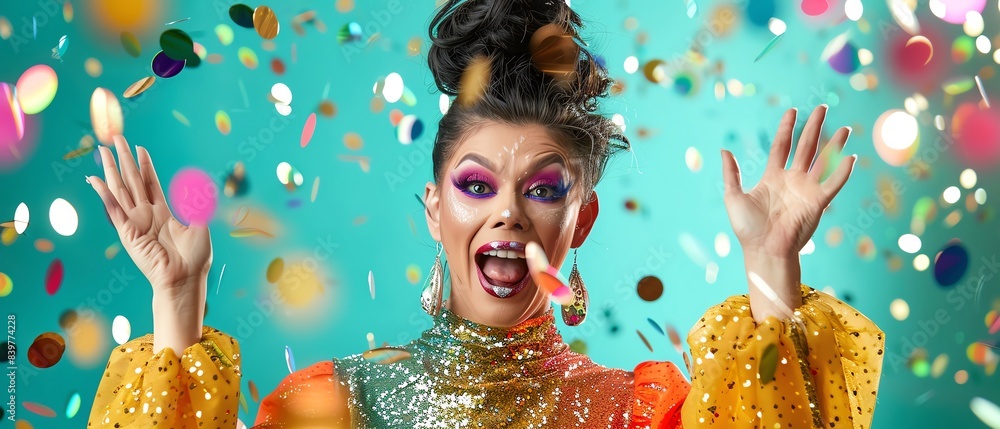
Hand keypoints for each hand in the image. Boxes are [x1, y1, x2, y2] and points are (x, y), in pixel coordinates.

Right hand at [87, 135, 209, 351]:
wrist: (186, 280)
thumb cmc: (195, 259)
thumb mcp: (201, 226)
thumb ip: (198, 206)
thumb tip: (202, 188)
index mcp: (163, 212)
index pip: (150, 183)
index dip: (145, 165)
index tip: (140, 147)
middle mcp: (146, 214)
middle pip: (132, 181)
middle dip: (125, 159)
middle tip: (116, 138)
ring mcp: (135, 223)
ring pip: (121, 190)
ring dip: (112, 170)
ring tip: (104, 150)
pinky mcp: (128, 234)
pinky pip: (114, 211)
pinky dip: (105, 195)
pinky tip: (96, 180)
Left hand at [721, 105, 856, 258]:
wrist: (763, 250)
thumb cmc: (748, 229)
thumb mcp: (733, 196)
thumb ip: (731, 173)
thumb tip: (724, 150)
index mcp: (773, 177)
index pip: (782, 146)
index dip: (787, 128)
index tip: (792, 111)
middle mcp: (792, 180)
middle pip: (806, 147)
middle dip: (814, 127)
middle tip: (822, 107)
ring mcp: (806, 190)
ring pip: (823, 162)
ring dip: (835, 145)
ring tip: (846, 128)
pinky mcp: (817, 202)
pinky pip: (832, 184)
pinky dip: (841, 172)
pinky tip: (850, 157)